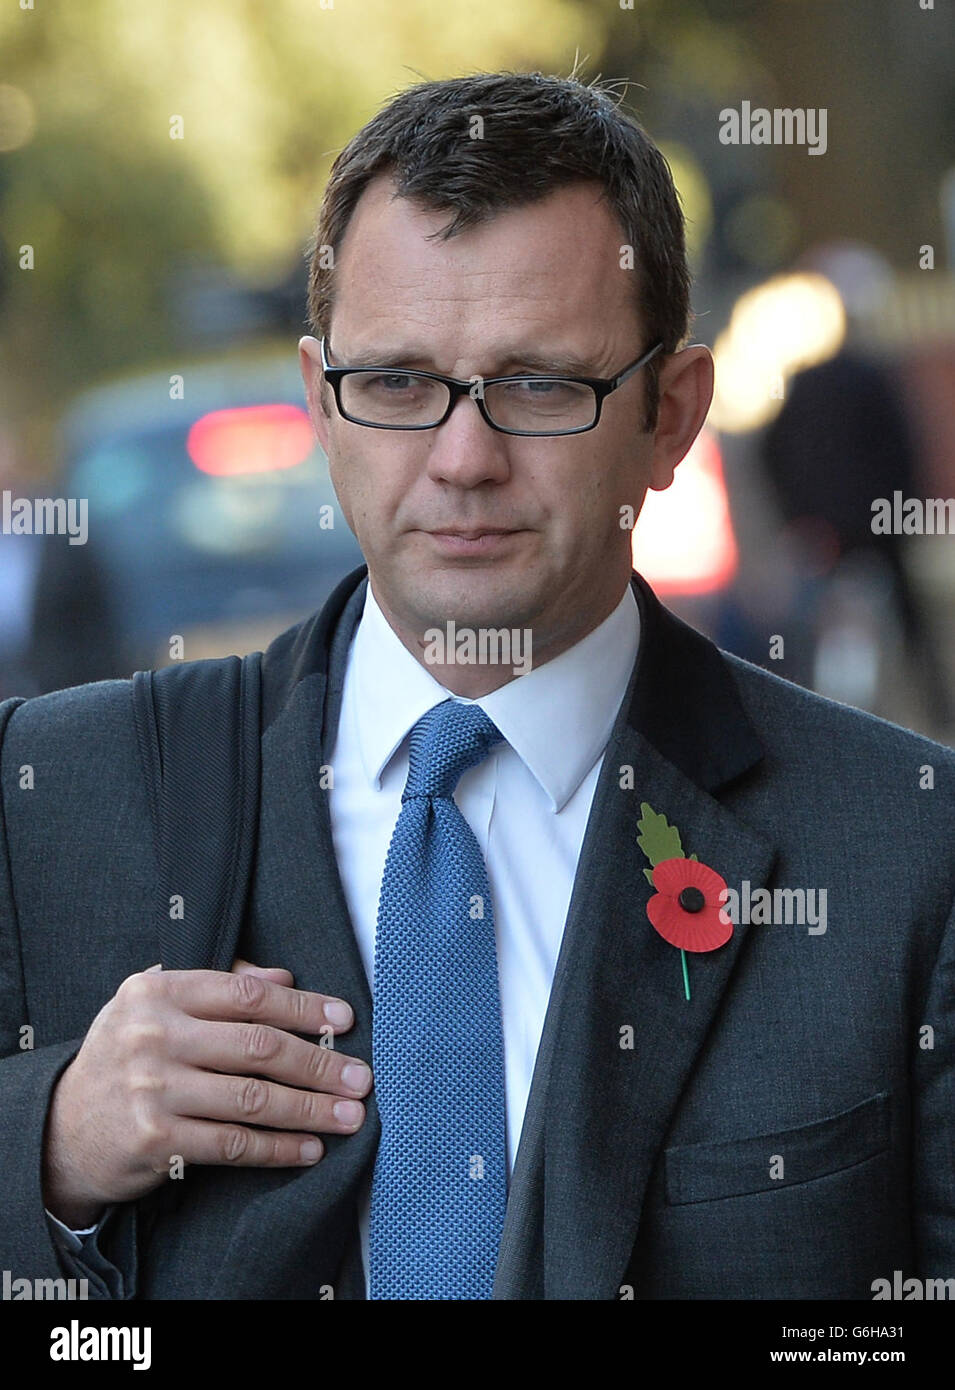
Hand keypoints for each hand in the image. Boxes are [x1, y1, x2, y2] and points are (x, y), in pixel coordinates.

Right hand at [42, 959, 370, 1228]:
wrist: (64, 1127)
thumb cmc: (126, 1056)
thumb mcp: (156, 1006)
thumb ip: (218, 986)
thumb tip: (284, 977)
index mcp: (157, 992)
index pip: (247, 995)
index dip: (303, 1007)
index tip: (344, 1020)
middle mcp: (153, 1036)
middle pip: (258, 1047)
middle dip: (319, 1063)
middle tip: (360, 1077)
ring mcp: (153, 1090)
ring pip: (252, 1099)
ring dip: (310, 1110)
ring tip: (349, 1115)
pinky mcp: (156, 1140)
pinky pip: (233, 1144)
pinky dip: (278, 1148)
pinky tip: (309, 1149)